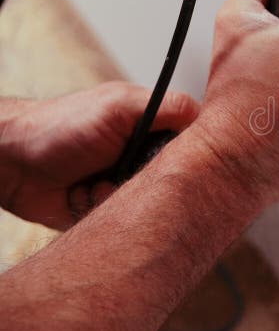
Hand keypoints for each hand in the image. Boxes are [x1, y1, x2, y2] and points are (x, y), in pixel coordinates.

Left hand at [1, 82, 198, 229]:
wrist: (11, 163)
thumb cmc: (58, 127)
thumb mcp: (117, 106)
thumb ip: (166, 107)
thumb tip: (207, 113)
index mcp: (153, 127)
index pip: (195, 142)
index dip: (197, 155)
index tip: (188, 162)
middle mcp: (144, 157)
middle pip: (177, 178)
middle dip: (155, 180)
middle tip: (130, 171)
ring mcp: (126, 185)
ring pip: (154, 205)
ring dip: (124, 196)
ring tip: (96, 183)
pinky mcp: (110, 211)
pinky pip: (127, 223)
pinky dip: (105, 211)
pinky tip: (83, 196)